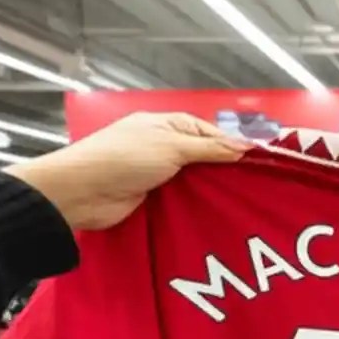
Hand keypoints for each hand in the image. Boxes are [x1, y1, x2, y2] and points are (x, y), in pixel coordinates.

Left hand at [5, 112, 251, 230]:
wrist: (82, 192)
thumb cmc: (125, 159)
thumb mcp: (171, 146)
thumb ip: (209, 148)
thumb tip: (246, 146)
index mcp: (164, 124)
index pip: (208, 131)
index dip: (230, 145)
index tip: (256, 163)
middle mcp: (162, 145)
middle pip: (202, 156)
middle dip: (224, 169)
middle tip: (255, 187)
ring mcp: (156, 172)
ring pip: (193, 179)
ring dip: (210, 189)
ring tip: (242, 202)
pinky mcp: (153, 197)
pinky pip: (182, 198)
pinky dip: (196, 204)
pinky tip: (217, 213)